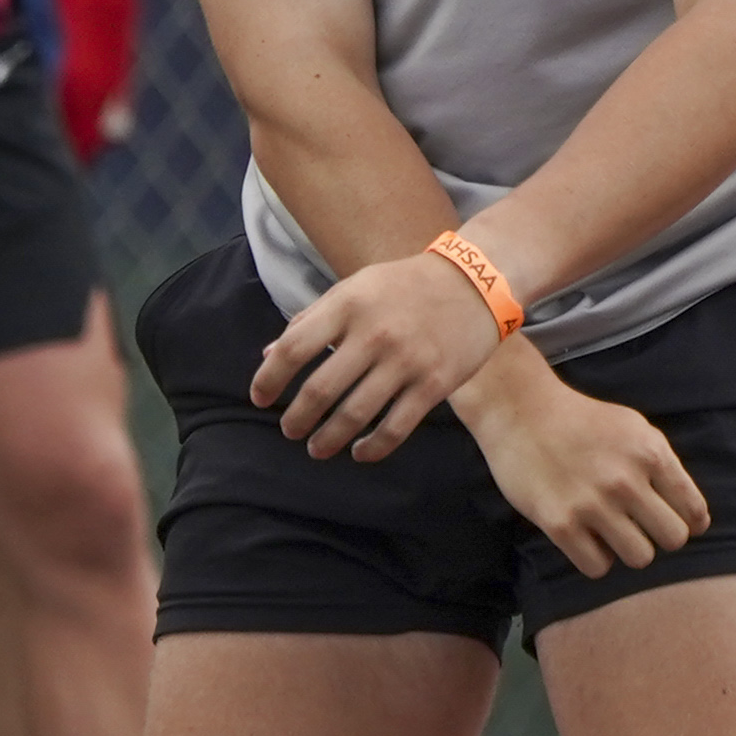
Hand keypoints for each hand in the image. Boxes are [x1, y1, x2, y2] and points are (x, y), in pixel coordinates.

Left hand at [253, 248, 502, 463]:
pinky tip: (359, 453)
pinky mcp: (434, 384)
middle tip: (290, 431)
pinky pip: (396, 428)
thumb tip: (268, 355)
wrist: (474, 282)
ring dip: (328, 439)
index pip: (293, 348)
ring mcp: (406, 361)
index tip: (261, 399)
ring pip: (355, 415)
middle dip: (297, 418)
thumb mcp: (355, 288)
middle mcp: (374, 334)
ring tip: (318, 448)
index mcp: (348, 305)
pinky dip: (372, 448)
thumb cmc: (405, 286)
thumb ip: (312, 320)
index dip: (270, 379)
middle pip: (321, 390)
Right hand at [457, 348, 711, 577]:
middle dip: (659, 536)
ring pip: (640, 558)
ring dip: (628, 549)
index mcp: (651, 453)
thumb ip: (663, 466)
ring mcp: (592, 504)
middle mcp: (626, 480)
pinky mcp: (560, 524)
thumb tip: (694, 516)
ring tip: (610, 531)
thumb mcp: (635, 429)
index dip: (689, 522)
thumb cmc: (583, 420)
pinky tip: (586, 538)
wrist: (521, 410)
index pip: (694, 511)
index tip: (672, 521)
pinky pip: (598, 568)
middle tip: (639, 525)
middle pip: (673, 539)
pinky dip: (595, 559)